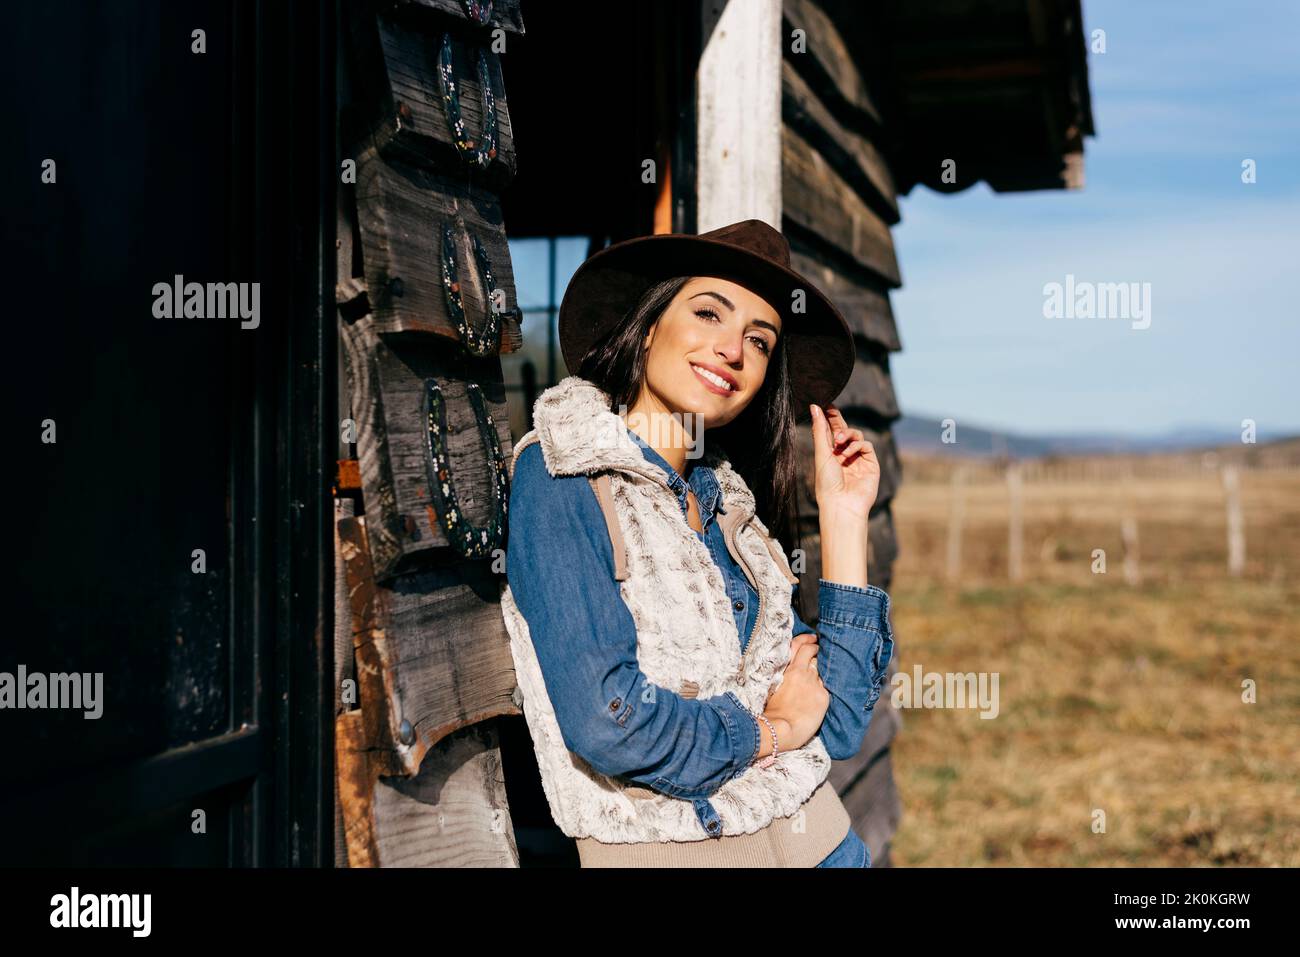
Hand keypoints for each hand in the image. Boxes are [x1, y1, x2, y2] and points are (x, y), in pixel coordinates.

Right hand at [760, 632, 828, 752]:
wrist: (780, 730)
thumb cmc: (770, 712)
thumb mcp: (771, 687)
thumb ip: (782, 676)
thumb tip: (789, 673)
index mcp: (787, 669)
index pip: (799, 646)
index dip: (807, 639)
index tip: (812, 639)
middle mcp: (803, 673)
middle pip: (813, 655)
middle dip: (816, 653)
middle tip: (817, 651)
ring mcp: (815, 684)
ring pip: (820, 672)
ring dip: (817, 674)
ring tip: (812, 683)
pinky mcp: (823, 696)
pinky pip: (824, 688)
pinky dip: (820, 690)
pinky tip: (815, 698)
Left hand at [810, 403, 879, 525]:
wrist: (842, 504)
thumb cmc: (827, 482)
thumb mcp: (822, 453)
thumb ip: (820, 430)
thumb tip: (814, 406)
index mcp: (828, 453)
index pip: (829, 430)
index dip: (828, 417)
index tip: (824, 403)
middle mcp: (843, 455)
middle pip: (843, 430)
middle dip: (837, 419)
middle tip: (830, 408)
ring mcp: (857, 459)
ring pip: (856, 435)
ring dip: (846, 434)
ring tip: (837, 442)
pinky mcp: (870, 464)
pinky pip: (866, 445)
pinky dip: (857, 445)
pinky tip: (847, 454)